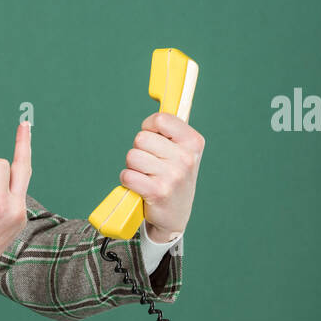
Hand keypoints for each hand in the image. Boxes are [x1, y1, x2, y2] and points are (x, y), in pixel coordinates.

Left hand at [120, 112, 204, 241]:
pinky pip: (127, 175)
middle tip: (151, 165)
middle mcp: (186, 158)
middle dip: (139, 150)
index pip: (160, 119)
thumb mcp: (182, 152)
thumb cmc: (173, 178)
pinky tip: (140, 187)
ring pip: (132, 156)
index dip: (149, 127)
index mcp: (193, 142)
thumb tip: (160, 104)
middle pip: (141, 138)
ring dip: (133, 167)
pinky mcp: (158, 192)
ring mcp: (173, 176)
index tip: (154, 138)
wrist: (174, 216)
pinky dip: (127, 181)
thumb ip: (171, 130)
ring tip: (147, 177)